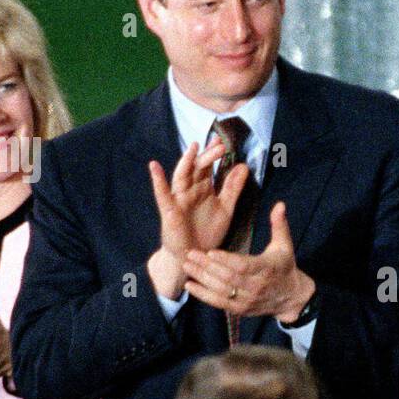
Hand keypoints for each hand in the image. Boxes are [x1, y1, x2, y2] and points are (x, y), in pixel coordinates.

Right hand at [147, 141, 249, 297]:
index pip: (208, 166)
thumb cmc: (208, 232)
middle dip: (207, 156)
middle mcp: (190, 190)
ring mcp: (179, 199)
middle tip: (219, 145)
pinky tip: (155, 166)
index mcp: (203, 188)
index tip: (223, 141)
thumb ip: (233, 188)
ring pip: (182, 176)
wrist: (195, 256)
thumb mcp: (226, 208)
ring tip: (193, 148)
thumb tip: (243, 165)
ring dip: (187, 161)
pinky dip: (158, 180)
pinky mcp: (170, 211)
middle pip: (197, 168)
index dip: (214, 154)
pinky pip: (162, 194)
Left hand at [183, 201, 314, 319]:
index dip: (226, 260)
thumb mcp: (285, 245)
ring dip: (202, 279)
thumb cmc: (284, 266)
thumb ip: (279, 224)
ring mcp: (248, 300)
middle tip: (190, 254)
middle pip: (228, 278)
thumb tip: (279, 205)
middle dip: (208, 266)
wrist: (290, 297)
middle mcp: (256, 287)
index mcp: (267, 269)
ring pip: (221, 290)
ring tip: (187, 266)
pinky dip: (203, 295)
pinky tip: (189, 285)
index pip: (244, 266)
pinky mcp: (240, 309)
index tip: (211, 251)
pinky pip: (219, 303)